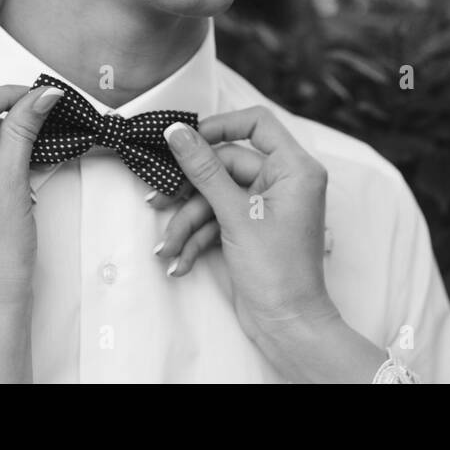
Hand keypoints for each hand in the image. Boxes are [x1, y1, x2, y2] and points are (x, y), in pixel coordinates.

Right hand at [161, 106, 385, 380]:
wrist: (288, 327)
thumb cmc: (277, 271)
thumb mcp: (235, 215)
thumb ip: (204, 170)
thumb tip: (177, 131)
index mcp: (294, 167)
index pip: (256, 122)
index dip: (219, 126)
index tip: (185, 139)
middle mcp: (284, 181)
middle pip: (226, 165)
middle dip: (190, 192)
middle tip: (155, 201)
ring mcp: (267, 205)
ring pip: (216, 196)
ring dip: (189, 223)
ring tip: (166, 249)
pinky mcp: (252, 228)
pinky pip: (219, 219)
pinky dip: (199, 239)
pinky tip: (179, 262)